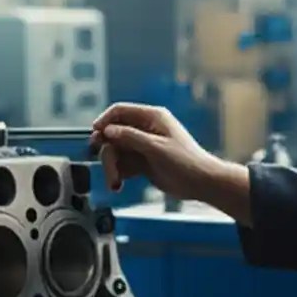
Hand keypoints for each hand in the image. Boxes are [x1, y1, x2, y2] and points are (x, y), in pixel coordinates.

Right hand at [91, 102, 229, 203]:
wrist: (201, 183)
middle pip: (114, 134)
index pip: (120, 111)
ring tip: (115, 182)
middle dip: (108, 152)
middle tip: (107, 167)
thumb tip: (108, 130)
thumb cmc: (186, 162)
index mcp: (152, 118)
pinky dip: (117, 174)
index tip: (95, 133)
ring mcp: (143, 146)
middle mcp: (145, 129)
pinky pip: (122, 165)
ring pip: (116, 152)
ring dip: (111, 167)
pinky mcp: (142, 162)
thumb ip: (131, 137)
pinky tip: (119, 185)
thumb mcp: (156, 147)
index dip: (104, 120)